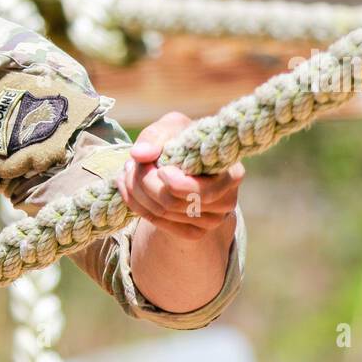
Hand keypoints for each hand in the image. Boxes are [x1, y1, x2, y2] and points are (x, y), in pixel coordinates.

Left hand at [115, 111, 243, 241]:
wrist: (185, 165)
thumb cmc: (182, 141)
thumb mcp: (171, 128)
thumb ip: (155, 136)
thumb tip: (139, 154)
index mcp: (232, 173)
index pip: (201, 190)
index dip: (173, 182)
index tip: (158, 166)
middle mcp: (227, 201)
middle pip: (173, 202)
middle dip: (143, 181)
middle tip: (131, 164)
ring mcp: (212, 221)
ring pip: (161, 213)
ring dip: (135, 191)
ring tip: (129, 171)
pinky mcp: (194, 232)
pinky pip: (159, 224)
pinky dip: (137, 206)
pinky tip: (130, 189)